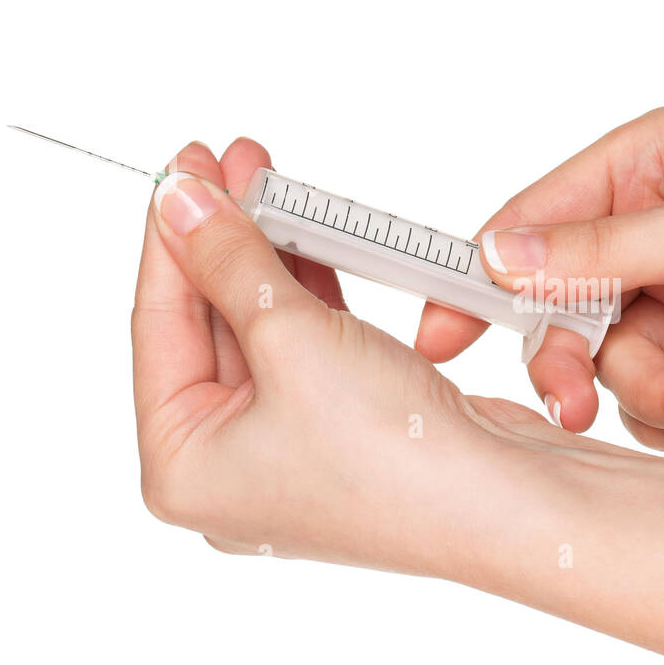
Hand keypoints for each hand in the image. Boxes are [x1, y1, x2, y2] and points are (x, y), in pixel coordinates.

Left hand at [132, 139, 567, 570]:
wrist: (506, 500)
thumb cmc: (396, 459)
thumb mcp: (292, 338)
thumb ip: (228, 261)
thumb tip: (179, 199)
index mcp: (181, 470)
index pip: (157, 328)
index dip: (169, 238)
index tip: (179, 170)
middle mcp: (227, 468)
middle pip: (206, 327)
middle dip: (221, 240)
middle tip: (225, 164)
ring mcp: (287, 453)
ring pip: (258, 333)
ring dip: (265, 257)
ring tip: (266, 181)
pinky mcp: (340, 433)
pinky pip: (305, 348)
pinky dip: (306, 292)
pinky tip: (305, 237)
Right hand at [416, 107, 663, 448]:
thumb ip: (599, 250)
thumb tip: (494, 255)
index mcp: (644, 168)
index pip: (532, 225)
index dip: (480, 280)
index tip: (439, 337)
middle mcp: (653, 233)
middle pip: (556, 307)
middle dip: (564, 357)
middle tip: (571, 401)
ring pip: (602, 363)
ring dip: (638, 388)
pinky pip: (647, 400)